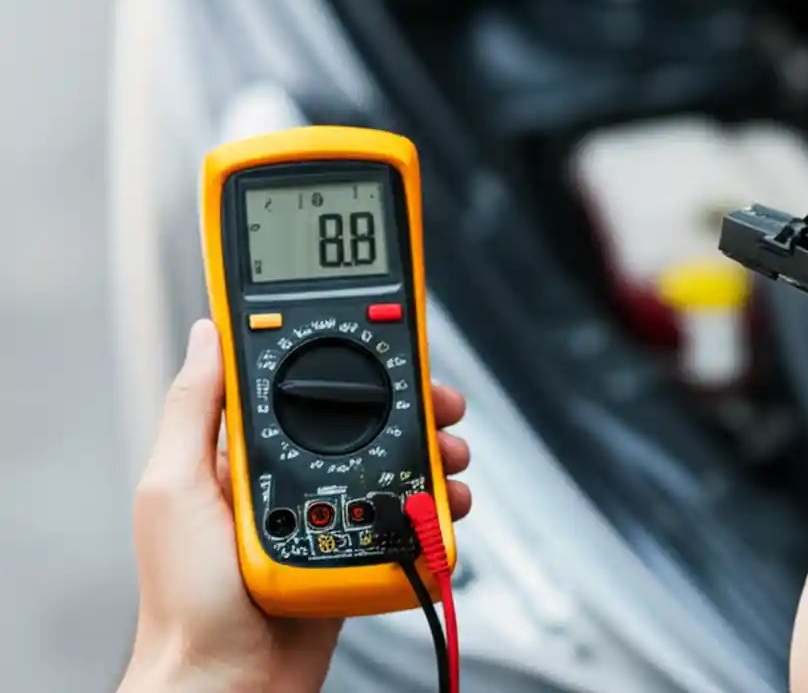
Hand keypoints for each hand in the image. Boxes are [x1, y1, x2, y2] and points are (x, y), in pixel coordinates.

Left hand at [119, 320, 472, 691]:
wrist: (230, 684)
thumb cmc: (186, 601)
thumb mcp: (173, 487)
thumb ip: (194, 409)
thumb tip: (207, 334)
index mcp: (243, 454)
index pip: (300, 385)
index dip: (345, 358)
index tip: (383, 339)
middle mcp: (290, 477)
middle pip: (363, 421)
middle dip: (410, 406)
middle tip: (439, 404)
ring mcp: (327, 515)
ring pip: (395, 466)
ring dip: (433, 454)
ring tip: (450, 457)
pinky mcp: (357, 551)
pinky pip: (406, 518)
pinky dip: (435, 507)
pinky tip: (443, 505)